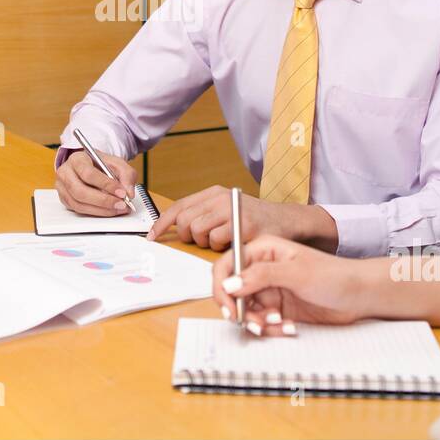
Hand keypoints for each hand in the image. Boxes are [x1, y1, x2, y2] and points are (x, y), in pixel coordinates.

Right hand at [55, 148, 138, 216]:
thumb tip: (128, 193)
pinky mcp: (65, 200)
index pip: (88, 174)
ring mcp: (63, 188)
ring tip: (118, 209)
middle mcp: (65, 173)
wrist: (90, 166)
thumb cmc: (101, 164)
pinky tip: (109, 210)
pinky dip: (96, 213)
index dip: (105, 184)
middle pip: (80, 191)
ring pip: (78, 204)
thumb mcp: (116, 163)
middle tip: (121, 204)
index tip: (122, 192)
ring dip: (101, 210)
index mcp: (76, 159)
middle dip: (103, 201)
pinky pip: (79, 210)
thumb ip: (126, 174)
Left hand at [145, 185, 335, 250]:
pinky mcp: (242, 224)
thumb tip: (173, 230)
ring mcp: (232, 209)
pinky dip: (221, 247)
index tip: (152, 237)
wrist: (287, 222)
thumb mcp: (224, 211)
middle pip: (185, 221)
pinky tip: (233, 243)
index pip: (179, 207)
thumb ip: (201, 215)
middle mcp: (220, 197)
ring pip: (198, 232)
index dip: (162, 224)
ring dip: (206, 243)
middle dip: (189, 237)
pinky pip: (216, 240)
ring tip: (221, 241)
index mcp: (213, 193)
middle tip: (204, 241)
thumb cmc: (253, 221)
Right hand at [212, 235, 369, 333]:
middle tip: (253, 322)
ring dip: (257, 322)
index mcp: (262, 251)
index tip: (228, 306)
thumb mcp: (296, 272)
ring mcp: (269, 290)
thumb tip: (230, 284)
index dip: (222, 286)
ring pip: (245, 311)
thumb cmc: (334, 275)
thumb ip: (260, 276)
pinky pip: (261, 322)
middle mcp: (261, 269)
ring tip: (277, 323)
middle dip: (240, 310)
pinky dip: (270, 328)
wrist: (359, 295)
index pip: (227, 265)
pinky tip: (288, 327)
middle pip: (232, 292)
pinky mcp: (277, 308)